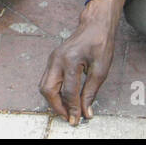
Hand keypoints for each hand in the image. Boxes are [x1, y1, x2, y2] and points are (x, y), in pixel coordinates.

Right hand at [39, 0, 126, 124]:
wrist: (95, 24)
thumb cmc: (100, 42)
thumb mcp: (101, 69)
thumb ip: (91, 91)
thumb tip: (86, 111)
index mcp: (70, 60)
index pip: (68, 91)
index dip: (73, 108)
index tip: (77, 120)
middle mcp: (57, 59)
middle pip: (48, 90)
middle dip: (57, 106)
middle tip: (69, 117)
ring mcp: (52, 58)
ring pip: (44, 85)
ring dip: (53, 100)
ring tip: (67, 110)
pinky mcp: (53, 59)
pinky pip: (48, 79)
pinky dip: (54, 91)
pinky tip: (65, 97)